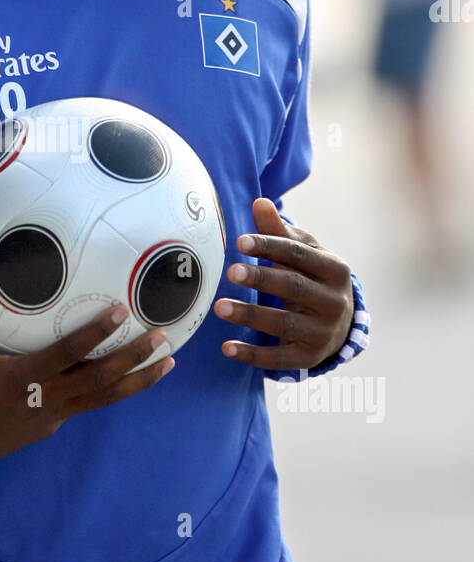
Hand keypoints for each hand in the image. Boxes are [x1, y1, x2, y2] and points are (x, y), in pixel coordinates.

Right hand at [0, 261, 174, 487]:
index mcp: (22, 379)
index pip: (68, 354)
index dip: (95, 334)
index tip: (121, 312)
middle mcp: (45, 400)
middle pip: (100, 379)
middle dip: (134, 359)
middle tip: (162, 336)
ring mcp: (52, 416)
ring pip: (105, 398)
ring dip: (138, 380)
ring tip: (169, 362)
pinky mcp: (52, 425)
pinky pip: (90, 404)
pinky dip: (114, 390)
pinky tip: (130, 375)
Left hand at [213, 197, 353, 369]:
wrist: (341, 325)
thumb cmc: (313, 278)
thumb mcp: (304, 254)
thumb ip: (279, 232)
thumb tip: (259, 202)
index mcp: (334, 269)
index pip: (299, 255)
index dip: (270, 247)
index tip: (240, 242)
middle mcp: (334, 301)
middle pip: (294, 287)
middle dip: (261, 279)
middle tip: (230, 272)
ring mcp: (323, 332)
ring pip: (284, 324)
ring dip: (251, 315)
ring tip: (220, 307)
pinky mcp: (309, 357)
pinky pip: (280, 359)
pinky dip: (252, 355)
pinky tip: (227, 348)